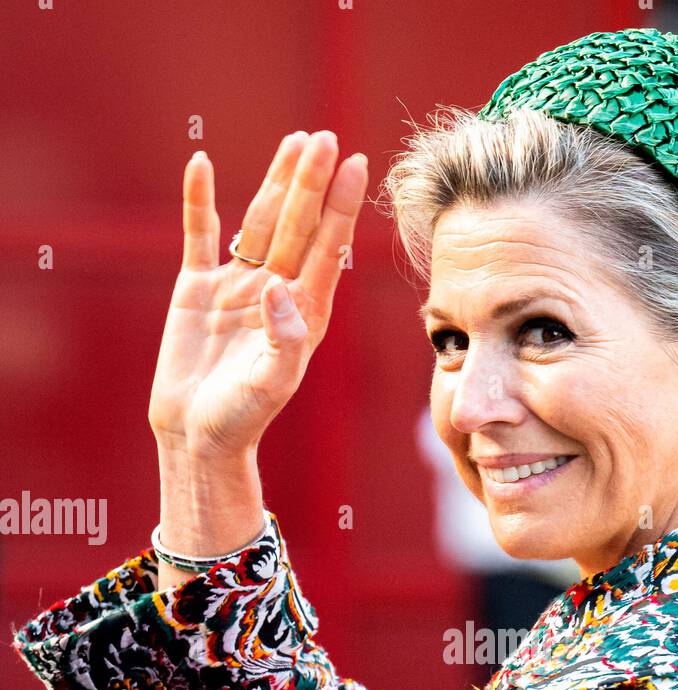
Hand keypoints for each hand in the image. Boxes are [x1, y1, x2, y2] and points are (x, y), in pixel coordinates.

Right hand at [148, 131, 368, 462]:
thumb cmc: (241, 419)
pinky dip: (199, 202)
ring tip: (294, 141)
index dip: (339, 207)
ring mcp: (238, 287)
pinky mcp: (198, 289)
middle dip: (310, 182)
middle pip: (297, 226)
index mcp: (305, 314)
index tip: (353, 165)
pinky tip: (201, 165)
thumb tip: (277, 287)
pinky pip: (199, 236)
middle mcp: (277, 293)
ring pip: (259, 222)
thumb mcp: (271, 384)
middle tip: (324, 136)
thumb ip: (283, 338)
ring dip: (275, 182)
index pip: (327, 249)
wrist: (196, 436)